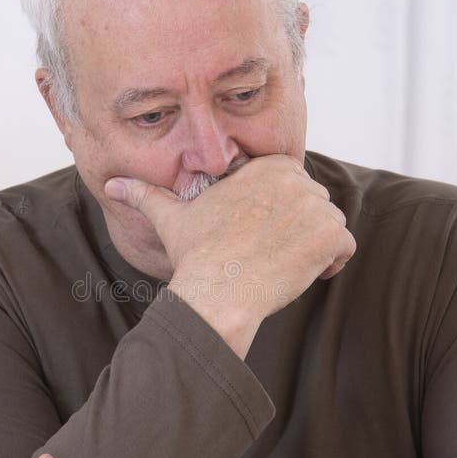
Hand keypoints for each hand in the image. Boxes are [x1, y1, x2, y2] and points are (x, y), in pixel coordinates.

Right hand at [106, 156, 355, 355]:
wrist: (218, 291)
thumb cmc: (196, 254)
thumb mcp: (171, 217)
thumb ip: (145, 194)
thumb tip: (111, 183)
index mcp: (269, 166)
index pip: (291, 187)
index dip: (277, 214)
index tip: (256, 235)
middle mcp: (298, 179)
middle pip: (311, 206)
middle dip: (296, 230)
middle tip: (266, 253)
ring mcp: (318, 206)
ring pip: (327, 227)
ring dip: (312, 247)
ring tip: (279, 263)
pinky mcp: (332, 235)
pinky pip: (345, 248)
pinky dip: (330, 263)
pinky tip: (299, 273)